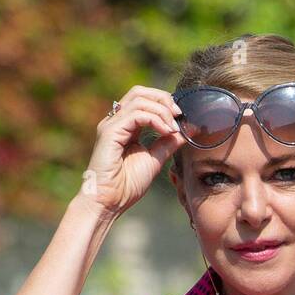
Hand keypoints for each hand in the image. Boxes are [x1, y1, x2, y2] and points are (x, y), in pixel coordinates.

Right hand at [77, 85, 185, 217]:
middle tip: (178, 114)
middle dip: (163, 99)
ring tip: (173, 128)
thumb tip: (187, 130)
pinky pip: (136, 114)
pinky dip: (154, 119)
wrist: (108, 202)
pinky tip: (165, 131)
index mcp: (125, 126)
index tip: (181, 118)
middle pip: (140, 92)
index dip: (164, 103)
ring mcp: (111, 124)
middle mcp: (116, 121)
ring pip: (139, 100)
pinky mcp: (109, 131)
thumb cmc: (126, 186)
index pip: (144, 100)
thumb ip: (168, 144)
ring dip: (161, 111)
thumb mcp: (154, 160)